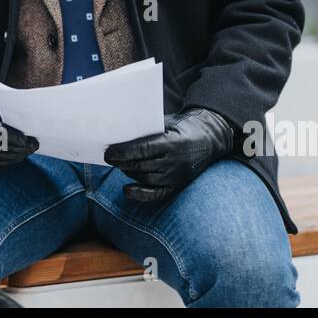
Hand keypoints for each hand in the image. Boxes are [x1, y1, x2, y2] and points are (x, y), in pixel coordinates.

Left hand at [103, 108, 234, 202]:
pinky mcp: (177, 186)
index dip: (123, 152)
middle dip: (122, 163)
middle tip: (108, 158)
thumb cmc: (181, 128)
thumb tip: (120, 133)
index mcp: (172, 143)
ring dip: (129, 173)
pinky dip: (140, 194)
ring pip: (146, 179)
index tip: (109, 152)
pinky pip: (156, 194)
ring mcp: (177, 176)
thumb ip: (148, 129)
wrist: (208, 140)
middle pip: (142, 166)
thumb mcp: (167, 122)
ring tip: (119, 165)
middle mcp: (175, 162)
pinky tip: (126, 190)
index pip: (143, 150)